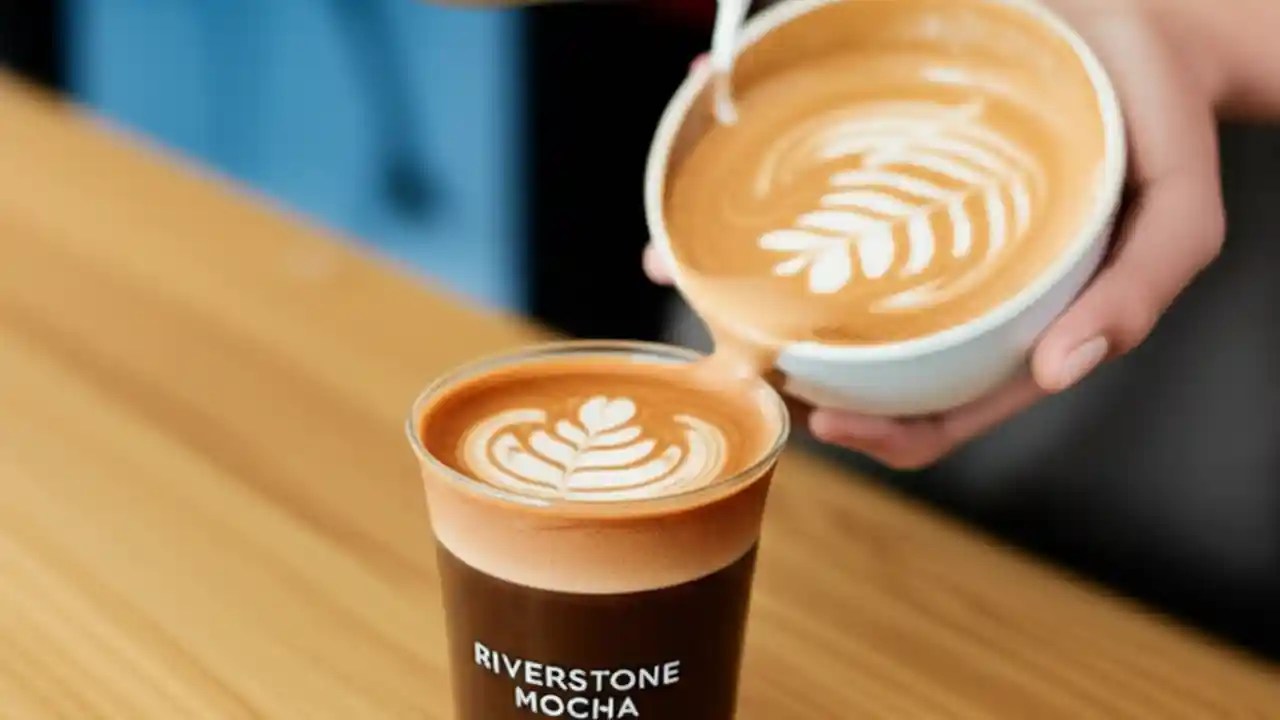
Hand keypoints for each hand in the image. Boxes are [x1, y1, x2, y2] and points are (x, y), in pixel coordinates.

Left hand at [643, 0, 1227, 468]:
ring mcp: (910, 214)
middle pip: (853, 340)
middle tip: (716, 333)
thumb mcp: (1179, 218)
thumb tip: (1062, 372)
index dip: (880, 432)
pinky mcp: (891, 152)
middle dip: (774, 347)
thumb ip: (1133, 297)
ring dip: (737, 260)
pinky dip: (763, 151)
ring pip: (816, 258)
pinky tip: (717, 114)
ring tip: (673, 251)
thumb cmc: (1167, 128)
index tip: (819, 421)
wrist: (1154, 27)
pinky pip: (819, 165)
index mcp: (1007, 317)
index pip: (939, 404)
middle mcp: (945, 275)